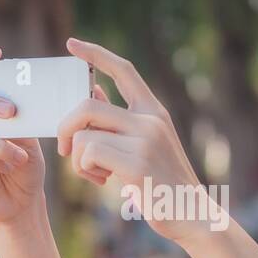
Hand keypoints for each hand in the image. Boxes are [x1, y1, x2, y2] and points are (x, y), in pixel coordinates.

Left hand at [57, 37, 220, 243]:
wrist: (193, 213)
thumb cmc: (164, 181)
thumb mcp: (146, 143)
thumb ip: (120, 119)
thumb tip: (93, 90)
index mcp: (154, 111)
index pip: (124, 69)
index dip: (95, 54)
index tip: (72, 44)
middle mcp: (150, 120)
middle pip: (87, 104)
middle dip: (65, 126)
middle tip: (64, 149)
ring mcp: (145, 141)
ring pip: (84, 134)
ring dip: (76, 157)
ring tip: (94, 174)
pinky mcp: (137, 164)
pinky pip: (89, 153)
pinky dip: (85, 169)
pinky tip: (103, 181)